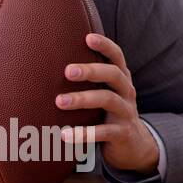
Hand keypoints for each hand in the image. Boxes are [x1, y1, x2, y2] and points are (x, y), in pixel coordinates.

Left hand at [56, 33, 158, 174]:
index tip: (88, 38)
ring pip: (108, 100)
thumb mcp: (105, 91)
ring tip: (59, 102)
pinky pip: (105, 132)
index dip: (105, 45)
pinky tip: (65, 135)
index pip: (117, 56)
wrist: (135, 144)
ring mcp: (127, 112)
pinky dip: (85, 133)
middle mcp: (126, 92)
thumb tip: (48, 60)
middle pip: (113, 75)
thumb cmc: (109, 111)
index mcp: (121, 78)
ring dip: (83, 99)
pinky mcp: (123, 133)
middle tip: (67, 71)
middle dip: (91, 71)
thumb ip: (89, 78)